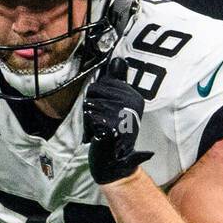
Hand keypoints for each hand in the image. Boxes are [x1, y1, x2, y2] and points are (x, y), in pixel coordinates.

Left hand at [83, 56, 153, 184]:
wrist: (115, 163)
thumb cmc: (113, 134)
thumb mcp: (117, 106)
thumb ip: (116, 83)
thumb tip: (118, 59)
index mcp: (134, 96)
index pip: (103, 82)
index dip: (97, 98)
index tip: (106, 113)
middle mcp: (132, 102)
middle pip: (94, 89)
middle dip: (92, 106)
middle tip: (102, 122)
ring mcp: (123, 113)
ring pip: (90, 102)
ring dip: (89, 117)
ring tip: (100, 128)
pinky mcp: (113, 123)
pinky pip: (89, 114)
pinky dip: (89, 125)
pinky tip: (98, 134)